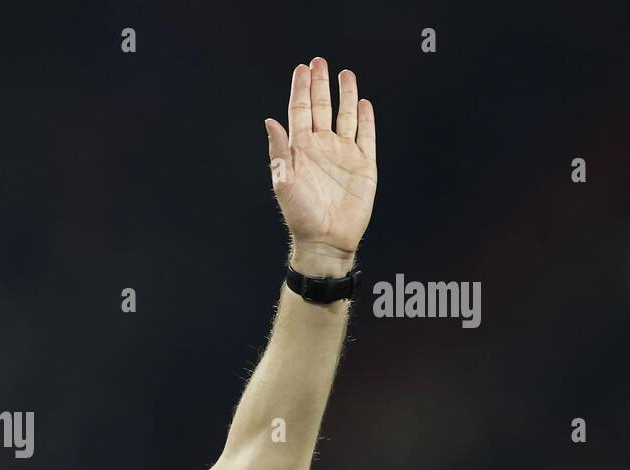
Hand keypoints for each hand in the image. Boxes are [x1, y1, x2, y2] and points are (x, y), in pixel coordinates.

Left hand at [266, 57, 377, 276]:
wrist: (327, 240)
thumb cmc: (301, 216)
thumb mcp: (284, 184)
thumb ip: (279, 152)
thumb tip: (270, 122)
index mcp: (301, 150)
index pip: (300, 112)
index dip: (301, 91)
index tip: (301, 69)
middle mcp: (322, 147)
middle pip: (322, 108)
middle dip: (320, 85)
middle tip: (319, 62)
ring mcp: (343, 154)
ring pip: (345, 116)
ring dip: (345, 96)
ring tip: (345, 74)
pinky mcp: (364, 164)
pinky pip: (366, 136)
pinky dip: (365, 119)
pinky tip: (364, 104)